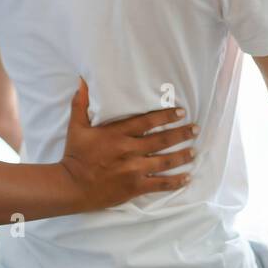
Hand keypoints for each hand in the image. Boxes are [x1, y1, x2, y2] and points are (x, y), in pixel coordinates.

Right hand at [58, 78, 195, 210]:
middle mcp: (129, 150)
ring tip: (194, 151)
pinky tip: (186, 178)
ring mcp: (133, 170)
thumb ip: (81, 103)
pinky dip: (175, 181)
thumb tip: (82, 80)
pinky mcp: (135, 187)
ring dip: (182, 156)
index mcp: (117, 134)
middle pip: (162, 140)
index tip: (181, 113)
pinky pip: (160, 184)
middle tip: (195, 129)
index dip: (166, 116)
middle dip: (181, 134)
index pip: (147, 122)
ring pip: (165, 162)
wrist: (71, 186)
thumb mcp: (76, 127)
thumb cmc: (74, 155)